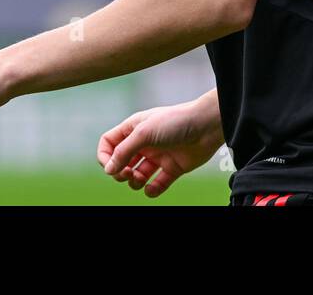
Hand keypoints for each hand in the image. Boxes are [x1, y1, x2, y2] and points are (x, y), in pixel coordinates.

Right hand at [98, 100, 223, 198]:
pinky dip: (152, 190)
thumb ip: (124, 151)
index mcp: (134, 128)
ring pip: (137, 175)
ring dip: (134, 182)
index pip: (109, 143)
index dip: (105, 157)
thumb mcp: (144, 132)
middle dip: (119, 172)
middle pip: (121, 162)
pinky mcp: (172, 167)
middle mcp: (145, 142)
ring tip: (140, 179)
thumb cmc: (175, 122)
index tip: (111, 167)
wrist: (207, 126)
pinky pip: (157, 184)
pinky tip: (152, 188)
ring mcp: (158, 155)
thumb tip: (108, 170)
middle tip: (128, 174)